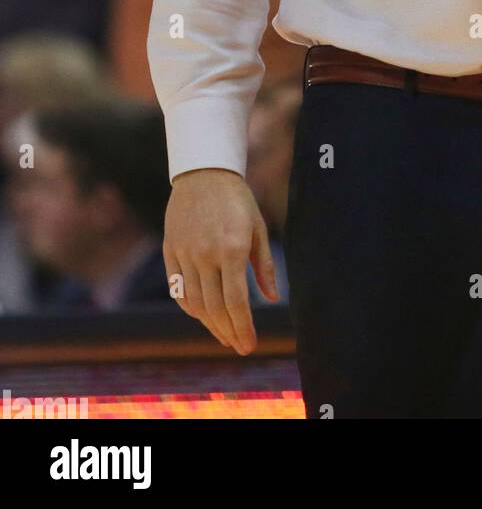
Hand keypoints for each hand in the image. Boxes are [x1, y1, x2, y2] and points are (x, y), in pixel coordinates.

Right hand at [163, 167, 278, 353]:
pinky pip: (178, 289)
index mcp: (231, 249)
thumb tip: (273, 298)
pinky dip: (191, 307)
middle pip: (215, 307)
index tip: (250, 344)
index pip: (236, 301)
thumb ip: (263, 265)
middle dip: (228, 331)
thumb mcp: (258, 228)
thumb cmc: (237, 200)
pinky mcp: (171, 251)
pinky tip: (203, 316)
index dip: (243, 327)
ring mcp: (185, 254)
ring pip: (195, 302)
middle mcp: (205, 255)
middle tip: (239, 345)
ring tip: (224, 334)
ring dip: (210, 324)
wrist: (204, 173)